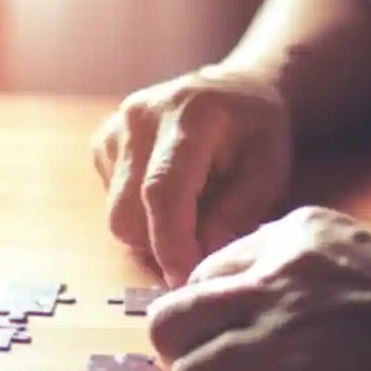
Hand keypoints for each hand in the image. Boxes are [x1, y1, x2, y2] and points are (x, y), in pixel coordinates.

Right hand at [92, 67, 291, 286]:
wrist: (232, 90)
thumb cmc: (256, 134)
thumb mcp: (268, 172)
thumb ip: (237, 213)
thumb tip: (200, 255)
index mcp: (189, 115)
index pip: (162, 190)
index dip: (170, 242)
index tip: (185, 279)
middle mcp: (141, 117)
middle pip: (127, 212)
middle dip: (158, 247)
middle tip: (196, 252)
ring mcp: (115, 128)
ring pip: (116, 214)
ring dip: (150, 233)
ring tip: (189, 216)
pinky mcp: (102, 143)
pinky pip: (111, 201)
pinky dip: (139, 214)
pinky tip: (168, 196)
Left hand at [148, 207, 370, 370]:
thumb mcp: (346, 244)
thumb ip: (281, 260)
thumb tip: (220, 294)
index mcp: (284, 240)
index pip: (194, 279)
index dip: (203, 316)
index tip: (224, 334)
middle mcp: (272, 285)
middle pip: (168, 326)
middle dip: (181, 354)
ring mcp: (284, 342)